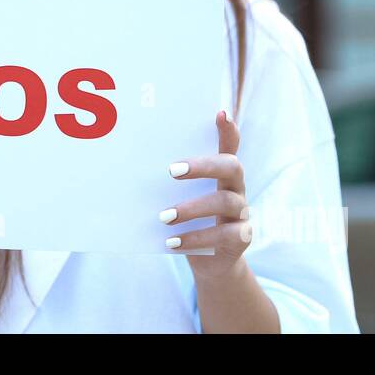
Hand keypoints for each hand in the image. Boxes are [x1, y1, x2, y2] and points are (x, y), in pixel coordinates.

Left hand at [159, 110, 251, 277]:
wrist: (210, 261)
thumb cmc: (189, 220)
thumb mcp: (180, 198)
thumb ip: (169, 181)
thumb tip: (132, 161)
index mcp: (222, 172)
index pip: (230, 145)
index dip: (228, 130)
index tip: (219, 113)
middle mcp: (236, 187)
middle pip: (230, 166)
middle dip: (202, 165)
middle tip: (171, 170)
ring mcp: (242, 212)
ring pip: (225, 202)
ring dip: (192, 208)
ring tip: (164, 217)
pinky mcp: (242, 237)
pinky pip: (223, 235)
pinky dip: (195, 238)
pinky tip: (172, 242)